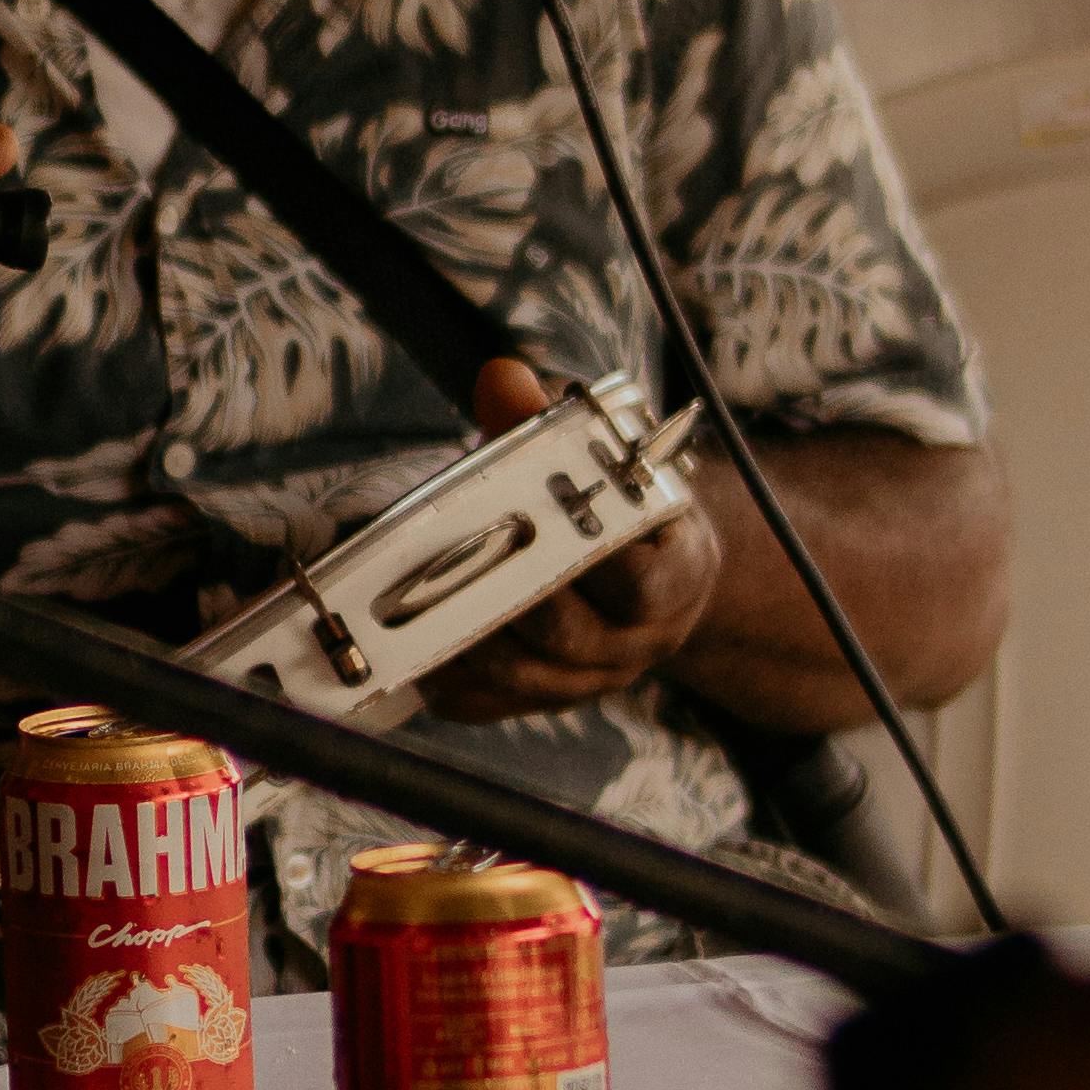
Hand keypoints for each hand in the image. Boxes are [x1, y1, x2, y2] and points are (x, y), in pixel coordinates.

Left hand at [422, 352, 724, 721]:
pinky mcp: (546, 700)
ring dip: (467, 639)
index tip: (527, 522)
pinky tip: (412, 639)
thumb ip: (557, 421)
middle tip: (448, 557)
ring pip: (524, 680)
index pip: (638, 585)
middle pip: (568, 638)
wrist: (655, 565)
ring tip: (417, 597)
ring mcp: (593, 680)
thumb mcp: (615, 453)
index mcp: (678, 578)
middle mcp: (641, 641)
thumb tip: (501, 383)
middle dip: (504, 596)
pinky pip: (491, 706)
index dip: (582, 559)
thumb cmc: (627, 499)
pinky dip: (449, 678)